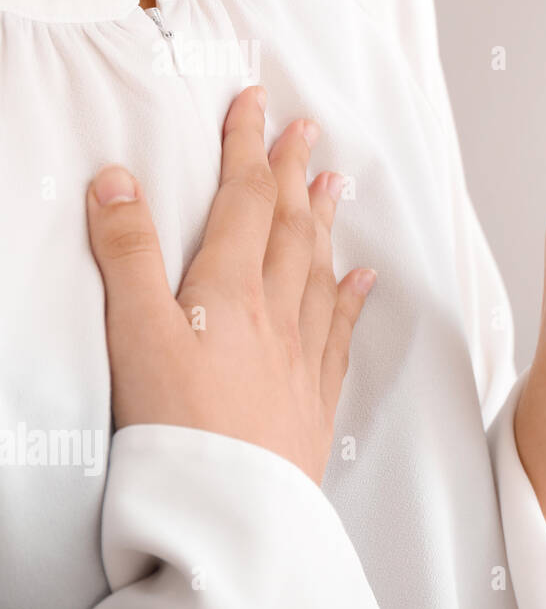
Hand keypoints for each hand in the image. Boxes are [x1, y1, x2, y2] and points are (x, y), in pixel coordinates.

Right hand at [85, 86, 374, 483]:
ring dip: (325, 221)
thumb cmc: (177, 423)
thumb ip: (126, 253)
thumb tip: (118, 180)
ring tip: (336, 183)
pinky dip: (350, 298)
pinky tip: (364, 280)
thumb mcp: (132, 331)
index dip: (248, 146)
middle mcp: (275, 311)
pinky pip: (338, 331)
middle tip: (307, 130)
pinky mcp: (313, 393)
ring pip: (318, 270)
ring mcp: (301, 352)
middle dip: (294, 172)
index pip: (244, 198)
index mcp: (229, 288)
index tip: (257, 104)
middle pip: (289, 225)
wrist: (232, 504)